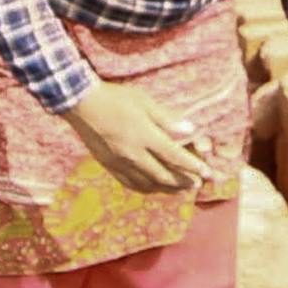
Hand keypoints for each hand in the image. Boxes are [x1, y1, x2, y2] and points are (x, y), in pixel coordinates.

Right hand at [62, 84, 216, 194]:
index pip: (174, 156)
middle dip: (183, 182)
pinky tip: (153, 188)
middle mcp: (133, 154)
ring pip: (147, 184)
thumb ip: (167, 119)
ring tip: (180, 190)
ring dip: (167, 189)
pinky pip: (130, 184)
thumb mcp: (145, 102)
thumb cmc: (115, 98)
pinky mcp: (109, 166)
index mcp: (144, 136)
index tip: (206, 173)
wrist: (81, 104)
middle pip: (163, 175)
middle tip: (197, 184)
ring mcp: (119, 163)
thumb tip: (190, 130)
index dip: (193, 166)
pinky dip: (146, 189)